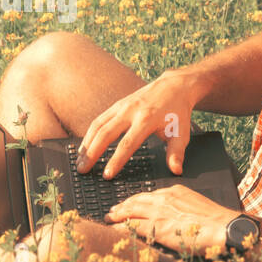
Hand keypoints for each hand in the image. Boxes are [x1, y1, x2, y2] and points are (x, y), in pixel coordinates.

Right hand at [76, 67, 202, 178]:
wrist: (174, 86)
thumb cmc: (178, 112)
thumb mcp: (182, 133)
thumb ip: (176, 152)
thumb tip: (176, 170)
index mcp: (146, 119)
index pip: (127, 144)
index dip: (116, 160)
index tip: (107, 175)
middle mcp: (130, 111)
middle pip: (105, 134)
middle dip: (92, 153)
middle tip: (83, 170)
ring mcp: (121, 106)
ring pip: (97, 125)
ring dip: (86, 143)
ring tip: (79, 161)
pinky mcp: (117, 104)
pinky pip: (99, 119)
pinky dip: (89, 133)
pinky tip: (85, 146)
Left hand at [104, 185, 231, 255]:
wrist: (224, 228)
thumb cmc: (216, 222)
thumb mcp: (196, 206)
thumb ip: (182, 208)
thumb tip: (175, 217)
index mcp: (175, 192)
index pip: (149, 195)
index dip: (136, 200)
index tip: (129, 204)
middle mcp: (164, 199)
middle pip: (136, 200)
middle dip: (123, 205)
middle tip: (113, 210)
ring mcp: (159, 212)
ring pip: (131, 211)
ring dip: (118, 215)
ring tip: (109, 219)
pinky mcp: (157, 227)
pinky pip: (133, 226)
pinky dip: (121, 228)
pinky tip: (114, 231)